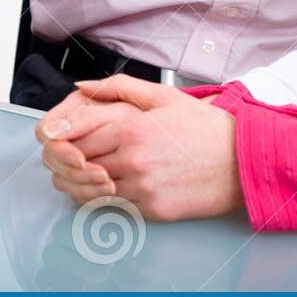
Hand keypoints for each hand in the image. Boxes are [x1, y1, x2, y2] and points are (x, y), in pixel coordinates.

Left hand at [40, 75, 242, 221]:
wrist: (241, 160)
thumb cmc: (205, 128)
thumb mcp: (162, 96)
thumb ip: (118, 87)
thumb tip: (82, 86)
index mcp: (132, 130)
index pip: (76, 136)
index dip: (61, 136)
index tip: (55, 136)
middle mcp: (133, 162)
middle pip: (79, 164)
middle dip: (67, 159)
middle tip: (63, 154)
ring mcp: (142, 189)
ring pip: (92, 190)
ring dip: (80, 182)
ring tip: (80, 172)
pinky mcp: (153, 210)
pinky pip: (115, 206)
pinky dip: (104, 197)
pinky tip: (106, 186)